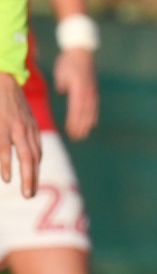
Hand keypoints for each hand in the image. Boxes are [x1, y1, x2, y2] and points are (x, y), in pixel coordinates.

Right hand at [0, 74, 39, 197]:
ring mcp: (15, 128)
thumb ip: (21, 130)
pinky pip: (4, 149)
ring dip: (26, 177)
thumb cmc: (7, 99)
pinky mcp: (1, 126)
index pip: (37, 153)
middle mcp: (27, 130)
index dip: (35, 170)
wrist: (3, 77)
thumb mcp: (18, 115)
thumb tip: (20, 145)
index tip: (32, 184)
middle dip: (34, 179)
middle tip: (30, 196)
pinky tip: (7, 178)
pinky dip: (6, 164)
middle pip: (34, 159)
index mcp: (31, 127)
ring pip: (24, 157)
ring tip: (26, 193)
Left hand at [53, 48, 98, 139]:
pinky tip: (91, 123)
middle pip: (85, 112)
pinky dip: (92, 115)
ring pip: (91, 110)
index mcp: (79, 88)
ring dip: (87, 123)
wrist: (81, 51)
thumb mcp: (61, 71)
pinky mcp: (93, 90)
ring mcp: (92, 91)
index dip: (74, 121)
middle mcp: (88, 91)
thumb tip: (63, 90)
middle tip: (77, 137)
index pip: (77, 108)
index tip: (71, 131)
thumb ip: (62, 83)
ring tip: (84, 134)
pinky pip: (94, 106)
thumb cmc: (68, 61)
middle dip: (81, 125)